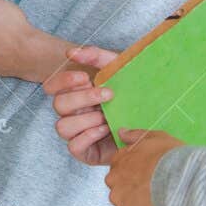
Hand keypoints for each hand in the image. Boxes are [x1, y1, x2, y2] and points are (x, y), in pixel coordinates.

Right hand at [44, 45, 120, 165]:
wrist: (153, 118)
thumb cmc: (132, 92)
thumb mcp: (117, 68)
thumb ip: (96, 56)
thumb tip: (72, 53)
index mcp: (76, 93)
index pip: (51, 86)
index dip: (62, 81)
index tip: (85, 77)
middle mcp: (73, 113)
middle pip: (58, 105)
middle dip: (83, 98)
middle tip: (108, 94)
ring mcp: (78, 133)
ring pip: (62, 127)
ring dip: (86, 119)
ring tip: (107, 117)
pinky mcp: (86, 152)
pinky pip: (74, 146)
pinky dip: (89, 136)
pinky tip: (106, 129)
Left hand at [105, 129, 183, 205]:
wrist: (179, 179)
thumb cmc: (169, 157)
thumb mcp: (155, 137)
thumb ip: (135, 135)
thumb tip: (122, 133)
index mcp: (118, 159)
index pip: (119, 168)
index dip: (133, 172)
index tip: (145, 175)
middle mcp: (113, 179)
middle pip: (119, 187)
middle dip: (132, 189)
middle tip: (151, 188)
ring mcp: (118, 198)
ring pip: (125, 203)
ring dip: (136, 203)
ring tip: (155, 199)